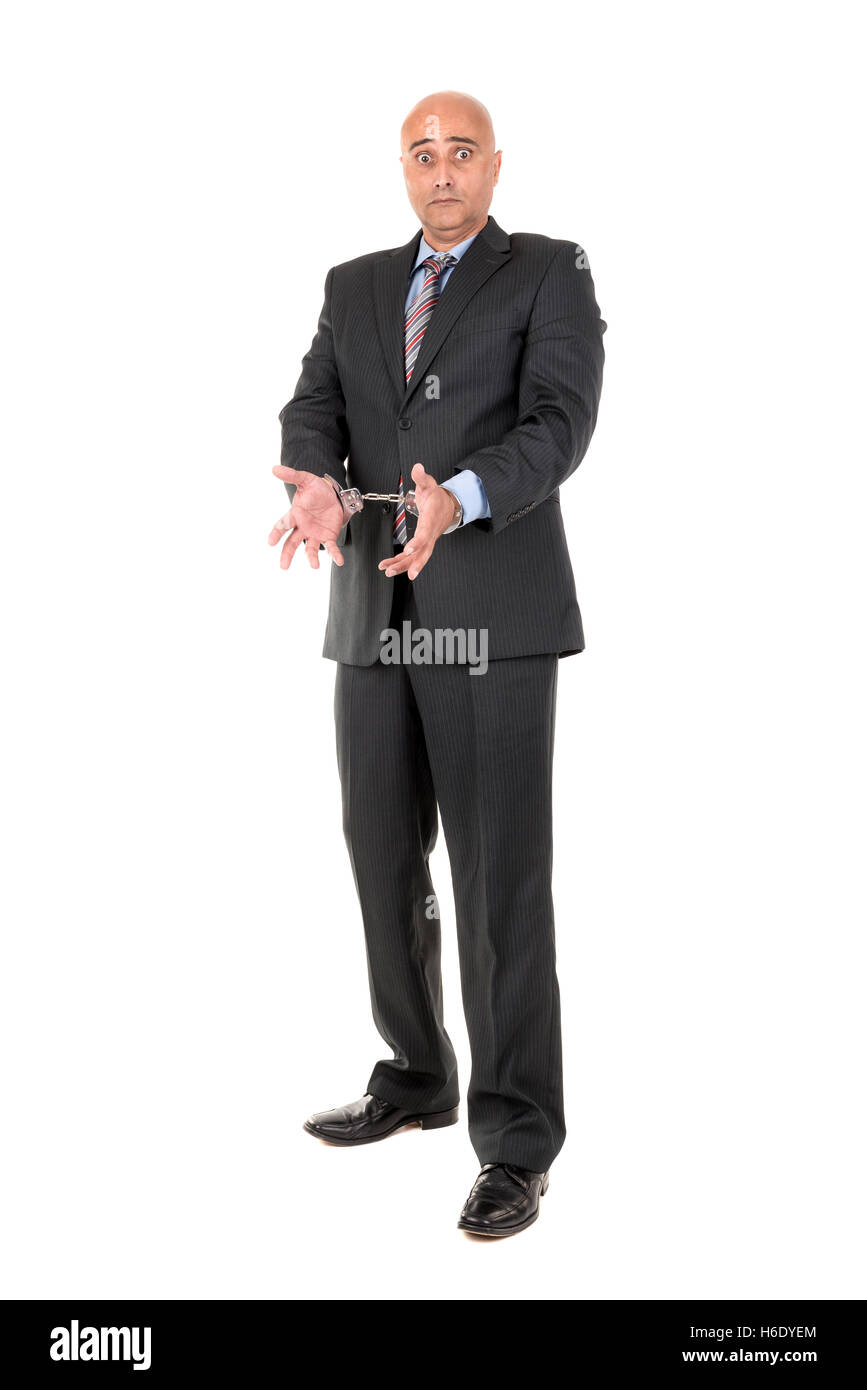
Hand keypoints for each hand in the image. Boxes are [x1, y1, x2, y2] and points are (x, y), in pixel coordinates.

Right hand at [268, 466, 345, 570]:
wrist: (333, 494)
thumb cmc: (316, 489)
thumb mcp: (305, 479)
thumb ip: (291, 475)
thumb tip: (274, 468)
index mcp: (295, 515)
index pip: (283, 525)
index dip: (276, 533)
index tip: (270, 542)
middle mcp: (303, 527)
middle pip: (292, 543)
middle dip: (287, 554)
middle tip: (283, 566)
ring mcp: (315, 534)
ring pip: (310, 548)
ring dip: (311, 558)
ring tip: (315, 566)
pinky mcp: (328, 537)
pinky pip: (330, 548)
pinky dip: (334, 555)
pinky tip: (339, 561)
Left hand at [378, 462, 458, 580]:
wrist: (449, 506)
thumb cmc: (438, 497)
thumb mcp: (430, 484)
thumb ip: (422, 477)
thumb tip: (417, 467)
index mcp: (431, 519)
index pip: (425, 533)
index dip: (417, 542)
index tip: (408, 550)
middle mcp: (430, 534)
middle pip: (422, 552)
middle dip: (410, 563)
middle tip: (398, 571)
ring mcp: (427, 541)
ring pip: (416, 558)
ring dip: (402, 566)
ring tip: (388, 572)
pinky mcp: (423, 544)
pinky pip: (413, 557)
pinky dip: (402, 563)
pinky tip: (389, 568)